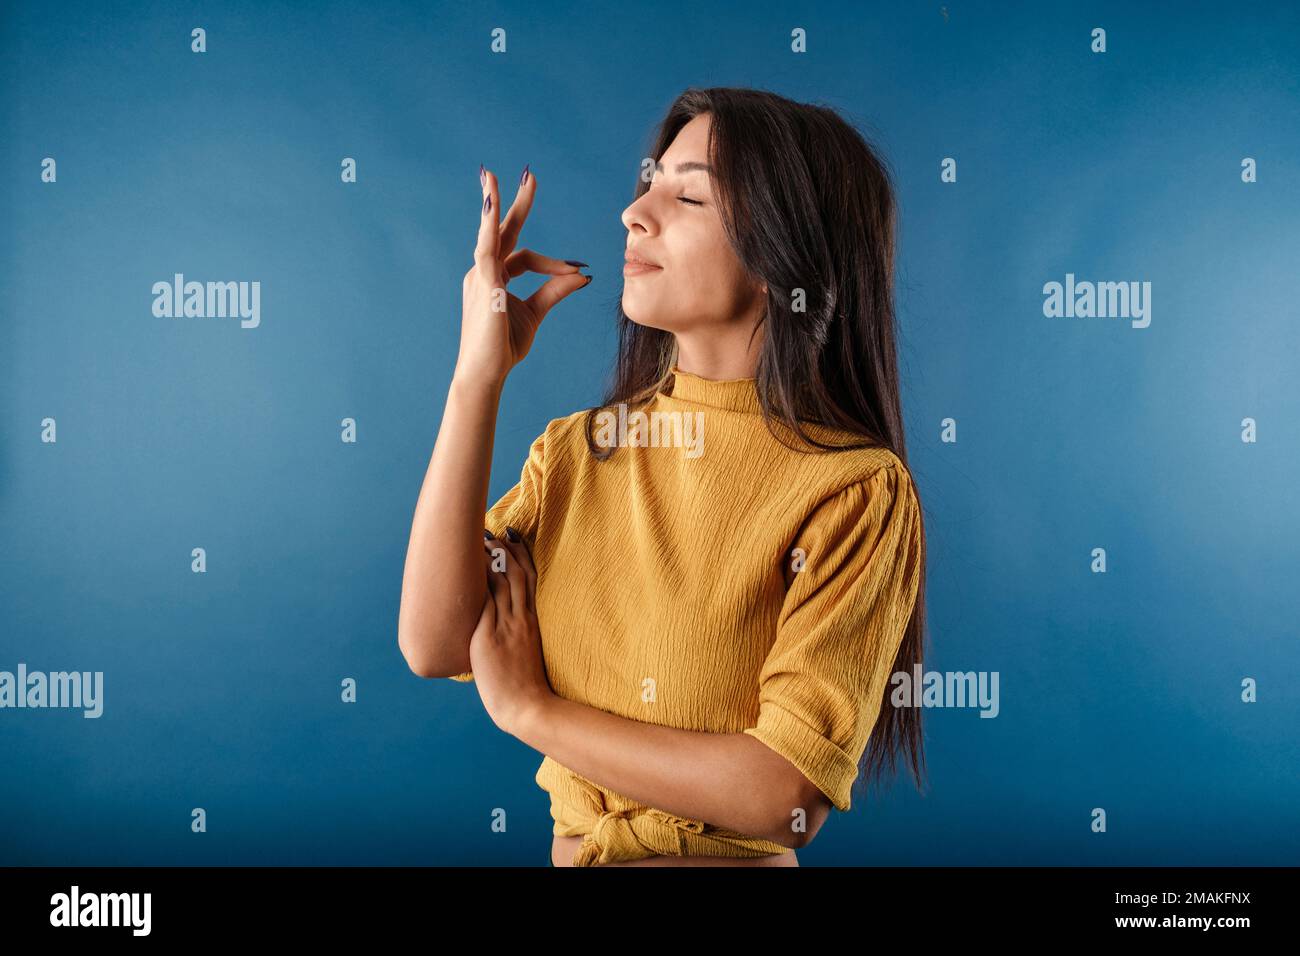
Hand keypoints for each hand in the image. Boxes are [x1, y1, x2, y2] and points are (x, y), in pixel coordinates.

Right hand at [456, 167, 591, 386]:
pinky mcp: (483, 285)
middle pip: (501, 230)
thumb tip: (582, 274)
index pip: (525, 256)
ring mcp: (480, 277)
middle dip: (515, 203)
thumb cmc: (504, 347)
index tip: (578, 271)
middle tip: (529, 175)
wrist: (486, 373)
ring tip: (493, 179)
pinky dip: (489, 226)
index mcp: (495, 277)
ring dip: (494, 205)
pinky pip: (487, 249)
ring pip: (490, 234)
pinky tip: (491, 204)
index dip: (555, 263)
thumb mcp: (535, 313)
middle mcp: (484, 272)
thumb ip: (555, 290)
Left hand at [469, 529, 554, 735]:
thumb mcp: (524, 651)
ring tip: (481, 542)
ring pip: (503, 582)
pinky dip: (480, 583)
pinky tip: (472, 569)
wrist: (527, 706)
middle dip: (505, 549)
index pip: (530, 578)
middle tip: (493, 532)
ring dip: (492, 559)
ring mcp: (506, 626)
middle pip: (517, 573)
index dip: (522, 555)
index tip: (514, 537)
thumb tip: (500, 625)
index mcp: (531, 620)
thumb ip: (515, 633)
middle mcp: (521, 618)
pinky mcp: (489, 637)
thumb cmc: (524, 683)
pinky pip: (485, 603)